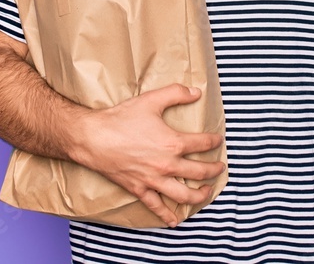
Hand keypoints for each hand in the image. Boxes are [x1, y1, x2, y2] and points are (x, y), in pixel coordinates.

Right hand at [71, 83, 225, 226]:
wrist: (93, 138)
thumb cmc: (121, 119)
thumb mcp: (151, 100)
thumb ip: (176, 93)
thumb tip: (196, 92)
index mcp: (173, 143)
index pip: (203, 144)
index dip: (214, 141)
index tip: (218, 140)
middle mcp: (167, 165)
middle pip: (199, 172)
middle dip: (214, 170)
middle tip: (220, 168)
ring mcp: (153, 180)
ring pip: (183, 194)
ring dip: (199, 195)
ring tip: (207, 192)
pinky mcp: (139, 188)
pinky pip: (156, 206)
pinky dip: (166, 215)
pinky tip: (175, 221)